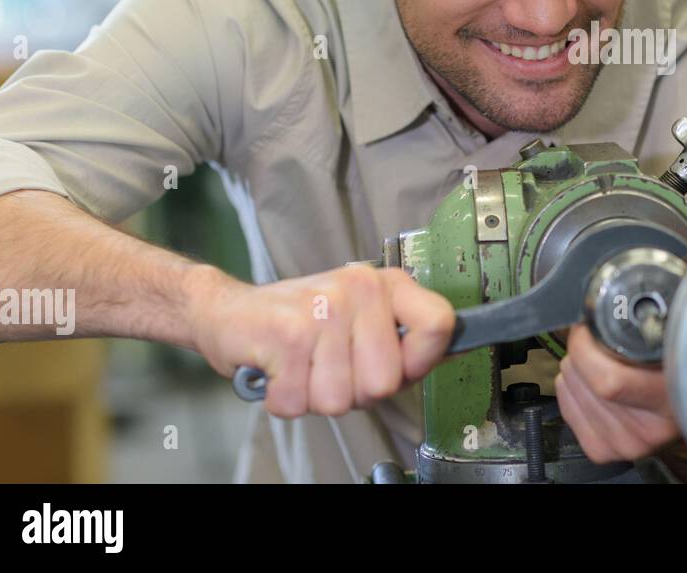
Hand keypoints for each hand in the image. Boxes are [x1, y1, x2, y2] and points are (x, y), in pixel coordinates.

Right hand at [187, 263, 454, 418]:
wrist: (229, 311)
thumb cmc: (300, 321)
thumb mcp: (362, 317)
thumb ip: (404, 337)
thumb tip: (456, 349)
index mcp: (384, 284)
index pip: (439, 324)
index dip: (421, 360)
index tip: (398, 364)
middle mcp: (358, 289)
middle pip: (386, 382)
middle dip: (355, 391)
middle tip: (330, 367)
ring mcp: (323, 310)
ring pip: (341, 399)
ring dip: (316, 396)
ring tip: (303, 367)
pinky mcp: (287, 335)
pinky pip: (300, 402)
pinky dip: (284, 399)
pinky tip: (279, 370)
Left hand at [554, 323, 679, 462]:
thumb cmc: (684, 364)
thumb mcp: (678, 338)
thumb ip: (653, 324)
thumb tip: (610, 303)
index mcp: (671, 400)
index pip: (609, 382)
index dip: (587, 345)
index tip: (589, 325)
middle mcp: (648, 430)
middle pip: (584, 381)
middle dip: (581, 350)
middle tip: (597, 340)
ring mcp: (624, 444)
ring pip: (570, 388)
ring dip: (576, 368)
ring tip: (600, 362)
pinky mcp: (603, 451)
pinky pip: (566, 407)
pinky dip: (570, 387)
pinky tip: (590, 382)